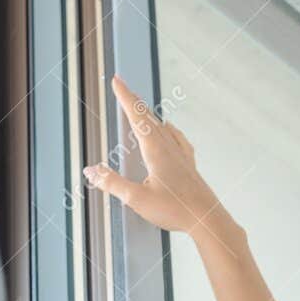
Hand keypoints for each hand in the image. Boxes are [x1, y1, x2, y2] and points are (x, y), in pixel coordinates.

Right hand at [85, 76, 228, 239]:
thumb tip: (91, 170)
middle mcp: (169, 147)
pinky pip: (176, 138)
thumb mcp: (137, 199)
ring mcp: (181, 154)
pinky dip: (167, 128)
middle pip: (149, 117)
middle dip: (134, 101)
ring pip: (162, 125)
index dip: (125, 98)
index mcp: (155, 150)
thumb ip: (112, 183)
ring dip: (148, 113)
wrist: (207, 219)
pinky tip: (169, 131)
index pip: (136, 117)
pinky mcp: (188, 164)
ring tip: (140, 107)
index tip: (117, 81)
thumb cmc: (176, 210)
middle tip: (123, 88)